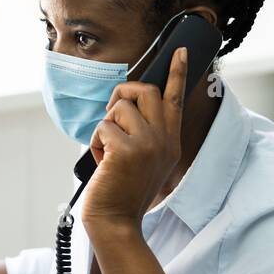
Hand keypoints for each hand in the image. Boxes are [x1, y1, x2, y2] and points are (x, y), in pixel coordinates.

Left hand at [81, 46, 187, 236]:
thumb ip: (142, 133)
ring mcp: (149, 144)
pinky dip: (95, 143)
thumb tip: (124, 105)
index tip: (179, 51)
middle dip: (121, 95)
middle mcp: (164, 139)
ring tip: (106, 151)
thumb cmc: (122, 191)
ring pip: (120, 107)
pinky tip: (101, 163)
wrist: (116, 221)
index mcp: (170, 141)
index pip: (174, 98)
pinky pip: (103, 127)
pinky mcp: (128, 150)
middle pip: (144, 90)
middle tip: (112, 114)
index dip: (177, 72)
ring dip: (105, 126)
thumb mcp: (143, 160)